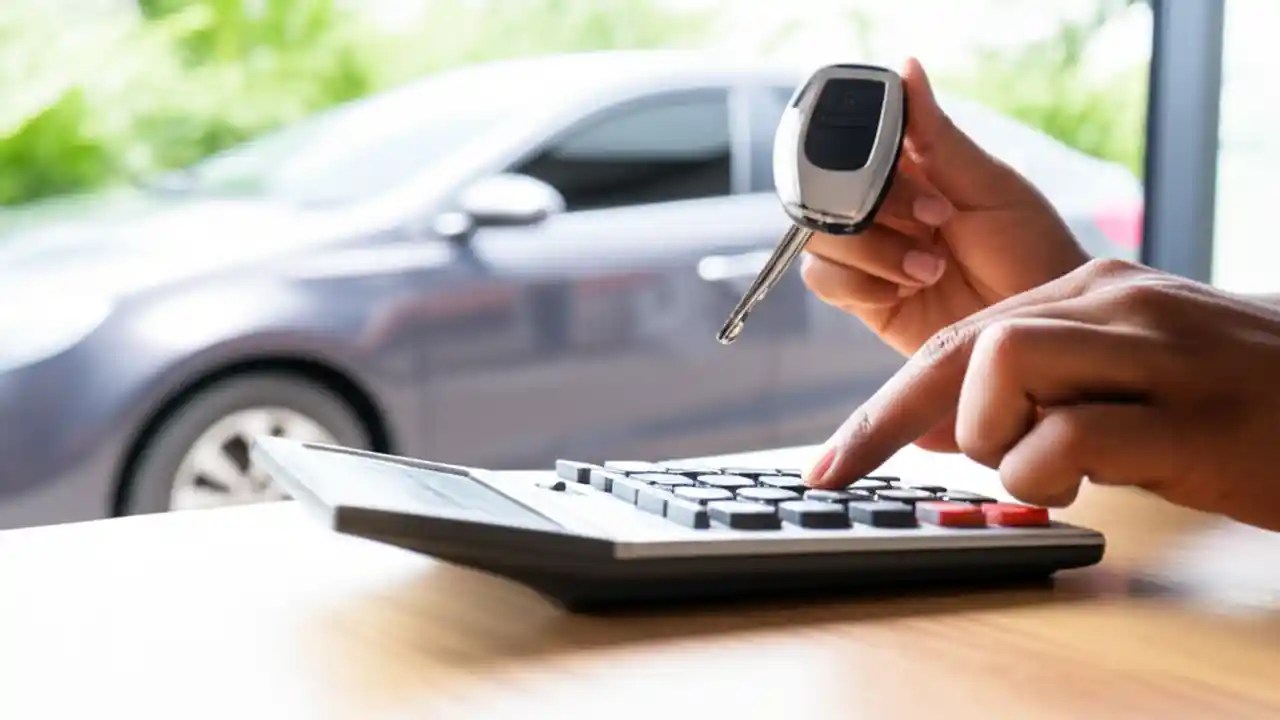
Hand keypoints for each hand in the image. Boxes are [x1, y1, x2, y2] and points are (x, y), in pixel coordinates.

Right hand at [800, 58, 1089, 356]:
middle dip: (876, 207)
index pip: (853, 143)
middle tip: (935, 220)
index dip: (862, 154)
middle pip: (825, 189)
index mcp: (911, 170)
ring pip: (819, 234)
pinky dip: (860, 283)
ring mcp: (869, 252)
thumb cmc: (1032, 253)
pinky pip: (824, 279)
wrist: (1036, 332)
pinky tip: (908, 289)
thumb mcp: (991, 187)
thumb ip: (938, 136)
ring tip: (930, 268)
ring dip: (873, 250)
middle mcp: (882, 208)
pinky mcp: (863, 298)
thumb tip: (908, 68)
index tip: (899, 169)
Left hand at [807, 259, 1279, 531]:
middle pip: (960, 347)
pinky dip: (1047, 472)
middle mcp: (1113, 302)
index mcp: (1092, 293)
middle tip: (841, 474)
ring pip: (1002, 365)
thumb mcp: (1124, 382)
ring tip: (1044, 468)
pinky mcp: (1191, 413)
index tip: (832, 460)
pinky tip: (1086, 482)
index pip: (959, 341)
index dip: (882, 406)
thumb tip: (939, 431)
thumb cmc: (1232, 406)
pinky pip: (1070, 435)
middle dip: (883, 420)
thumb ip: (1039, 391)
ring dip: (993, 438)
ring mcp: (1154, 348)